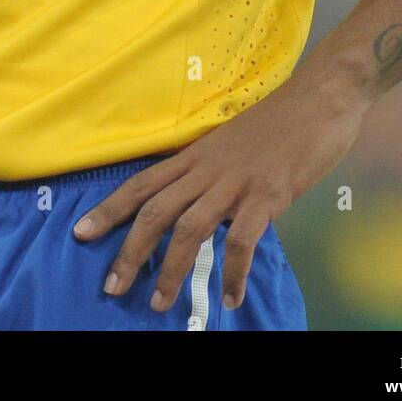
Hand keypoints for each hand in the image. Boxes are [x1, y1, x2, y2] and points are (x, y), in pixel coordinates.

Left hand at [72, 78, 366, 312]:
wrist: (320, 96)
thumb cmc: (281, 121)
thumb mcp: (233, 143)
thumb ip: (213, 172)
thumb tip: (202, 205)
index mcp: (196, 154)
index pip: (142, 182)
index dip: (110, 208)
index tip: (81, 233)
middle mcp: (208, 167)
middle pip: (155, 210)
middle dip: (130, 250)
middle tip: (112, 286)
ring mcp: (236, 180)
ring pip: (189, 228)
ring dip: (171, 269)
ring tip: (159, 303)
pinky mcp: (268, 193)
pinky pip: (242, 240)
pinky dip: (233, 271)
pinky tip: (230, 298)